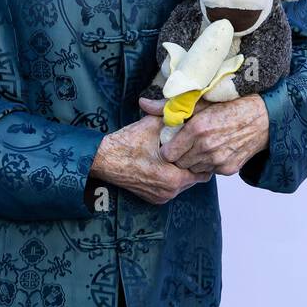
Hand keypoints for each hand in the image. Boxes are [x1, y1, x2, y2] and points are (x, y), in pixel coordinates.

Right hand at [90, 113, 209, 204]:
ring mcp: (161, 197)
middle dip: (193, 163)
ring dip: (182, 170)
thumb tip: (188, 107)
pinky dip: (172, 177)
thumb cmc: (125, 144)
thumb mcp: (152, 125)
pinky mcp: (154, 199)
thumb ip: (173, 117)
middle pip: (194, 178)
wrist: (103, 159)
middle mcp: (169, 192)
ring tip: (177, 154)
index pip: (203, 170)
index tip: (199, 145)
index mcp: (173, 178)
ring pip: (184, 184)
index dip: (201, 155)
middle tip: (190, 147)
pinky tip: (165, 163)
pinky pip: (172, 188)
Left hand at [138, 95, 268, 175]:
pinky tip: (216, 149)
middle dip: (180, 154)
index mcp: (197, 129)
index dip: (169, 147)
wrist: (263, 118)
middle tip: (187, 143)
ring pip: (193, 169)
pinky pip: (209, 171)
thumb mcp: (199, 101)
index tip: (173, 141)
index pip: (168, 153)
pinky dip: (209, 163)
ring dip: (194, 160)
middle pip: (179, 163)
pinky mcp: (228, 169)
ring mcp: (218, 160)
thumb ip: (168, 106)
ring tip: (202, 145)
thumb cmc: (230, 105)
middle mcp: (206, 147)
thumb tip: (142, 104)